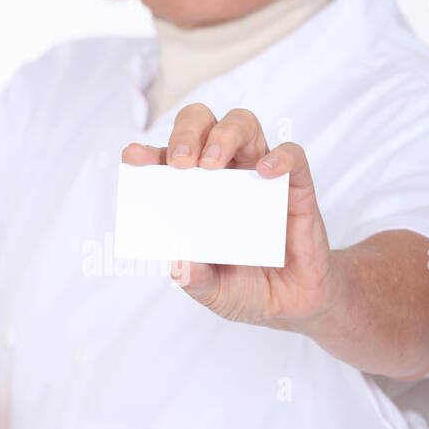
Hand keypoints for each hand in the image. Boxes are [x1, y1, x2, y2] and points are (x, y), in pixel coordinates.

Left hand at [121, 104, 334, 329]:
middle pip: (203, 125)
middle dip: (186, 134)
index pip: (166, 160)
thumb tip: (179, 264)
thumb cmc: (246, 288)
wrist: (293, 304)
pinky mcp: (295, 186)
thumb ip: (196, 281)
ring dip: (224, 136)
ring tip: (211, 164)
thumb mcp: (214, 292)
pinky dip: (280, 157)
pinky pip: (292, 156)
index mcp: (193, 193)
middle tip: (180, 163)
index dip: (148, 153)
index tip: (133, 158)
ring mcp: (258, 176)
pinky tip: (266, 172)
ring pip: (243, 126)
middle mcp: (224, 175)